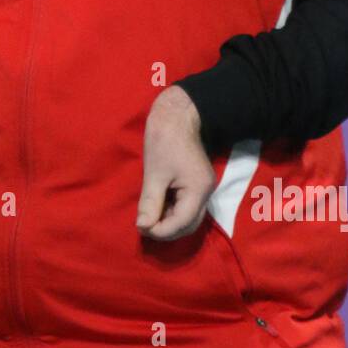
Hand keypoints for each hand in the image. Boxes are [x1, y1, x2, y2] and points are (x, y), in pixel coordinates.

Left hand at [136, 86, 215, 241]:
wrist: (177, 115)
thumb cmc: (164, 140)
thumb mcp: (154, 173)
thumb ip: (150, 202)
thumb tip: (143, 226)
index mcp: (198, 190)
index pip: (182, 223)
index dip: (161, 231)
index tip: (141, 229)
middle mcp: (206, 192)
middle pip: (189, 224)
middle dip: (167, 230)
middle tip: (144, 227)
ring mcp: (204, 188)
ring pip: (189, 217)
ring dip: (169, 222)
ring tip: (148, 219)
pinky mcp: (197, 184)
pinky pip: (187, 206)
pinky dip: (172, 211)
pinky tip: (157, 208)